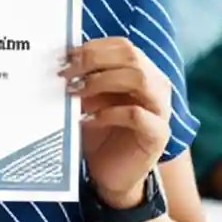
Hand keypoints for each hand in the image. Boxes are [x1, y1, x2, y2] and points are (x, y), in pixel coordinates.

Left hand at [61, 37, 172, 204]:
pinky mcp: (158, 134)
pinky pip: (137, 115)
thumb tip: (61, 58)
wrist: (111, 175)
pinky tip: (87, 119)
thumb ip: (83, 79)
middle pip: (132, 57)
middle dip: (94, 60)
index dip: (94, 47)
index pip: (123, 46)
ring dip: (102, 81)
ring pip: (139, 79)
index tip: (65, 56)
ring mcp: (161, 109)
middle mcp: (156, 86)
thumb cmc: (99, 132)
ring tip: (75, 91)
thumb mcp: (88, 100)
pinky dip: (109, 113)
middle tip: (65, 72)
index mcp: (142, 72)